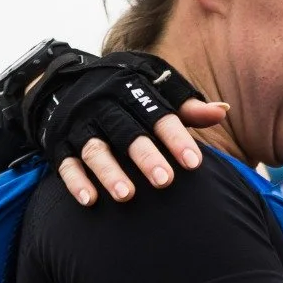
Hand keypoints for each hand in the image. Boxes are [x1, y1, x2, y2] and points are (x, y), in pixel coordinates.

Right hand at [58, 97, 228, 205]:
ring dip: (110, 173)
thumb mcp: (154, 90)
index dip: (176, 138)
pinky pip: (65, 162)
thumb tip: (223, 111)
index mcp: (131, 90)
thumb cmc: (126, 93)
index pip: (158, 114)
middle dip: (145, 156)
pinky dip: (76, 181)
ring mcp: (79, 124)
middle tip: (165, 181)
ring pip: (95, 148)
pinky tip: (90, 200)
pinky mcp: (59, 142)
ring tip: (127, 196)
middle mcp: (103, 105)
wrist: (64, 82)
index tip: (194, 163)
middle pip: (126, 131)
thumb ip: (186, 107)